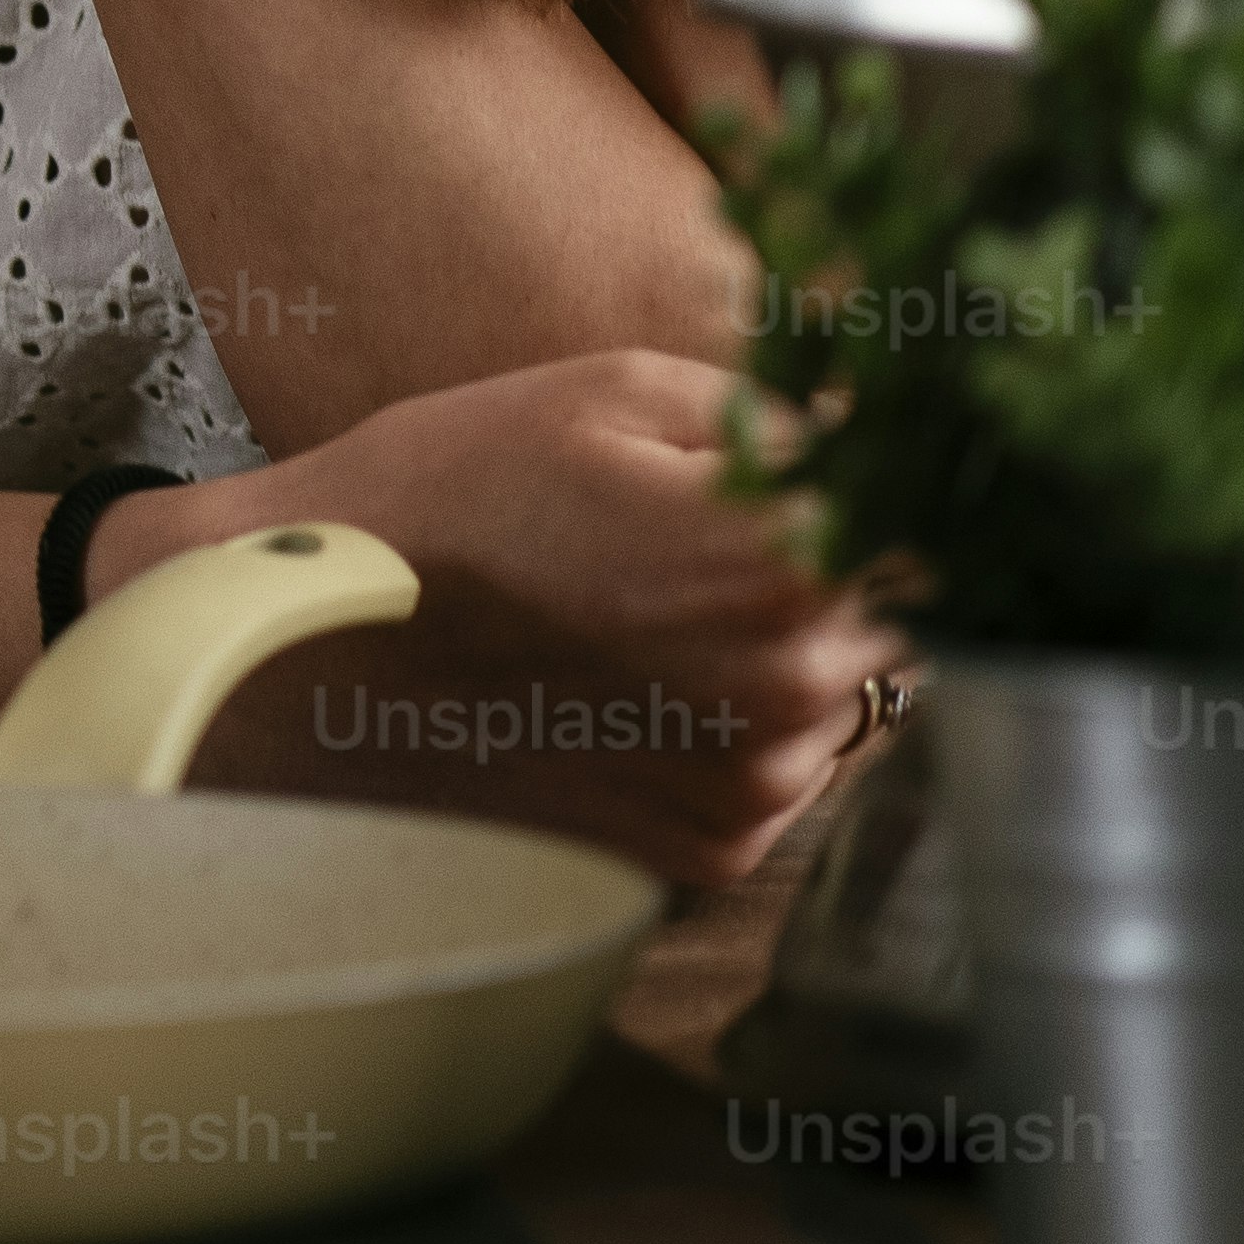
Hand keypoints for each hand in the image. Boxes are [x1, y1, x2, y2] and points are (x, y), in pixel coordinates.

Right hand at [160, 352, 897, 886]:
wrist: (309, 640)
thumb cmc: (447, 495)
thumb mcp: (610, 392)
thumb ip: (783, 417)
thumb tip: (889, 443)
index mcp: (785, 562)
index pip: (934, 531)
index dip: (889, 501)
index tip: (836, 484)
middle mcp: (795, 689)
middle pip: (902, 622)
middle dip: (833, 580)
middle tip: (709, 539)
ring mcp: (754, 783)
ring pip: (844, 704)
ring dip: (787, 661)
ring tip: (653, 617)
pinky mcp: (709, 851)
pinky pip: (780, 777)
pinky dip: (732, 732)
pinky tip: (631, 686)